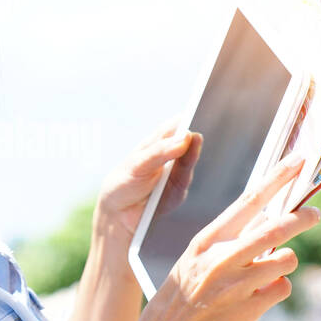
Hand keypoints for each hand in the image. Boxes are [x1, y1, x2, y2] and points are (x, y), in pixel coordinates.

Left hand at [94, 117, 203, 242]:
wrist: (118, 217)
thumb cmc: (123, 185)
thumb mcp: (137, 165)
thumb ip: (160, 152)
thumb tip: (185, 137)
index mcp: (155, 144)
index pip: (174, 125)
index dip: (186, 115)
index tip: (197, 103)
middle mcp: (168, 156)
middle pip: (186, 139)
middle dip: (194, 128)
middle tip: (202, 115)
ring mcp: (175, 173)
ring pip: (190, 156)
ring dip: (195, 146)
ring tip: (195, 136)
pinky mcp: (179, 190)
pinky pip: (187, 176)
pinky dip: (191, 164)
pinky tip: (193, 152)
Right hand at [128, 155, 320, 320]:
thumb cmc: (176, 302)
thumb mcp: (191, 263)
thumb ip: (225, 245)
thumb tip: (266, 224)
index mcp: (205, 241)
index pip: (249, 200)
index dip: (277, 178)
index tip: (298, 160)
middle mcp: (222, 258)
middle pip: (277, 228)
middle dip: (302, 217)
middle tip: (314, 212)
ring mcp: (237, 285)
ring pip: (286, 259)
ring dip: (285, 262)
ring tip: (268, 272)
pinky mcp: (250, 309)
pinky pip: (282, 288)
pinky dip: (276, 289)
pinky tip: (258, 298)